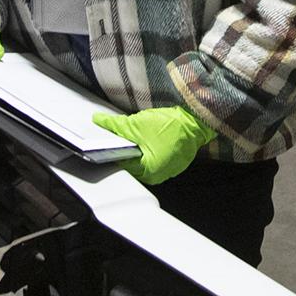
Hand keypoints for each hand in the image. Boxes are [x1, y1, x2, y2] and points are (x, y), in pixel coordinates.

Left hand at [93, 103, 215, 185]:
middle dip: (126, 149)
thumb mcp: (137, 123)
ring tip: (136, 135)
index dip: (113, 149)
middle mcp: (158, 175)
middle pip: (133, 163)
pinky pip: (156, 157)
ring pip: (144, 160)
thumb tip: (99, 121)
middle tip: (120, 135)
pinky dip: (150, 149)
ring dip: (138, 149)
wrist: (196, 119)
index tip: (106, 140)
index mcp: (148, 171)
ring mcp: (168, 170)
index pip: (122, 162)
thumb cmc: (171, 125)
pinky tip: (149, 138)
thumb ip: (115, 125)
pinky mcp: (174, 162)